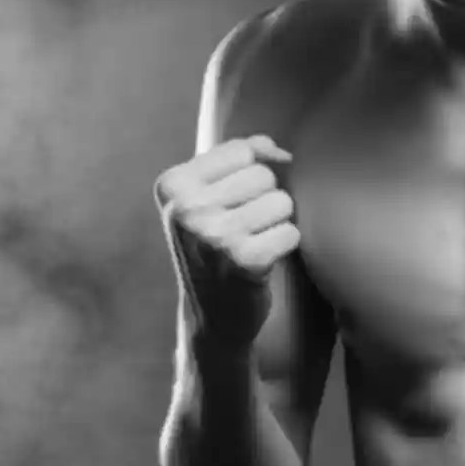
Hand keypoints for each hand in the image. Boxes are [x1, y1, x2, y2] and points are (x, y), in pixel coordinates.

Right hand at [154, 135, 296, 347]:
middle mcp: (187, 208)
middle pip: (265, 175)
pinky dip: (286, 245)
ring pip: (282, 202)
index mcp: (173, 184)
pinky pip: (291, 232)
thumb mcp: (206, 197)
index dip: (254, 173)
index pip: (243, 151)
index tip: (237, 202)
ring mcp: (215, 234)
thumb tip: (276, 150)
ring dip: (277, 223)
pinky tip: (264, 261)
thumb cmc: (214, 248)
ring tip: (254, 242)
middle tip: (246, 228)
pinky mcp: (245, 260)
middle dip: (266, 200)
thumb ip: (237, 160)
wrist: (212, 315)